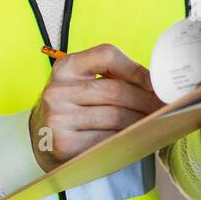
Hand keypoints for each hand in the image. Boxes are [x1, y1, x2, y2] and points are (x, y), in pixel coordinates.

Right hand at [28, 44, 161, 170]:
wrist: (37, 138)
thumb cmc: (70, 108)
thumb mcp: (79, 83)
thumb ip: (109, 77)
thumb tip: (154, 85)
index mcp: (66, 67)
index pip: (107, 55)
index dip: (136, 68)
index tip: (155, 83)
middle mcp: (59, 89)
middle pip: (115, 89)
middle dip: (146, 99)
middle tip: (163, 107)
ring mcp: (59, 117)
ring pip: (115, 116)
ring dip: (141, 120)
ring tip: (154, 121)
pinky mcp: (65, 143)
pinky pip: (107, 138)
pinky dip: (127, 138)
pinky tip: (136, 137)